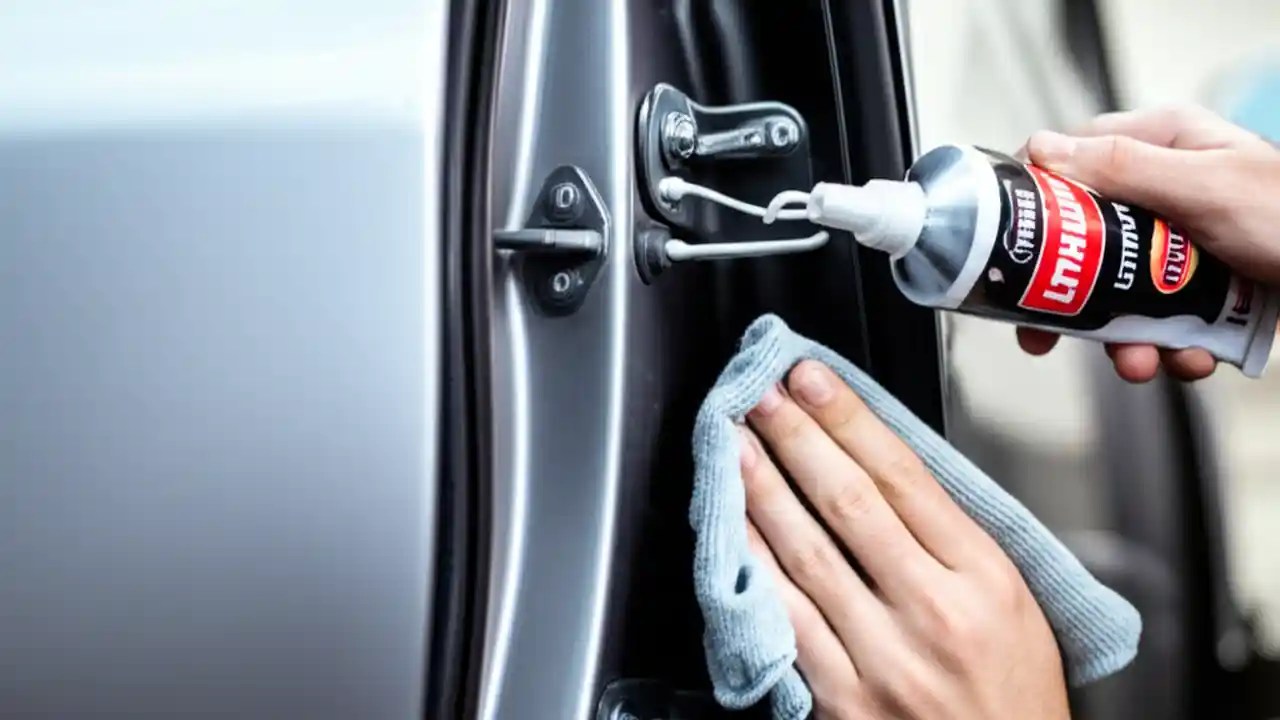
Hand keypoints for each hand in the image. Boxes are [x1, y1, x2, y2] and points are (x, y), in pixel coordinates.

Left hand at [741, 361, 1068, 718]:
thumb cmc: (1012, 697)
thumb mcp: (1015, 605)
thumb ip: (952, 538)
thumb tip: (880, 465)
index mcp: (985, 582)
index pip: (905, 477)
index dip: (850, 420)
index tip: (816, 381)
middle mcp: (933, 615)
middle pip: (850, 503)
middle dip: (799, 438)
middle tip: (764, 392)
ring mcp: (882, 659)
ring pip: (807, 552)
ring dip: (763, 488)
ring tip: (736, 441)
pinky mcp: (841, 698)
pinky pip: (786, 615)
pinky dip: (755, 562)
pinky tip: (734, 525)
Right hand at [1016, 104, 1279, 382]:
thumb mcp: (1205, 186)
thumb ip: (1122, 168)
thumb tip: (1044, 151)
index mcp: (1162, 147)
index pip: (1072, 165)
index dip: (1037, 211)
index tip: (1015, 253)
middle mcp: (1165, 193)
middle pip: (1083, 245)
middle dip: (1075, 299)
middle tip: (1050, 333)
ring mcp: (1182, 246)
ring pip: (1118, 294)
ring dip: (1123, 338)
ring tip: (1142, 360)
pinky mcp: (1202, 291)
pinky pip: (1160, 322)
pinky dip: (1168, 348)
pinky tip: (1188, 358)